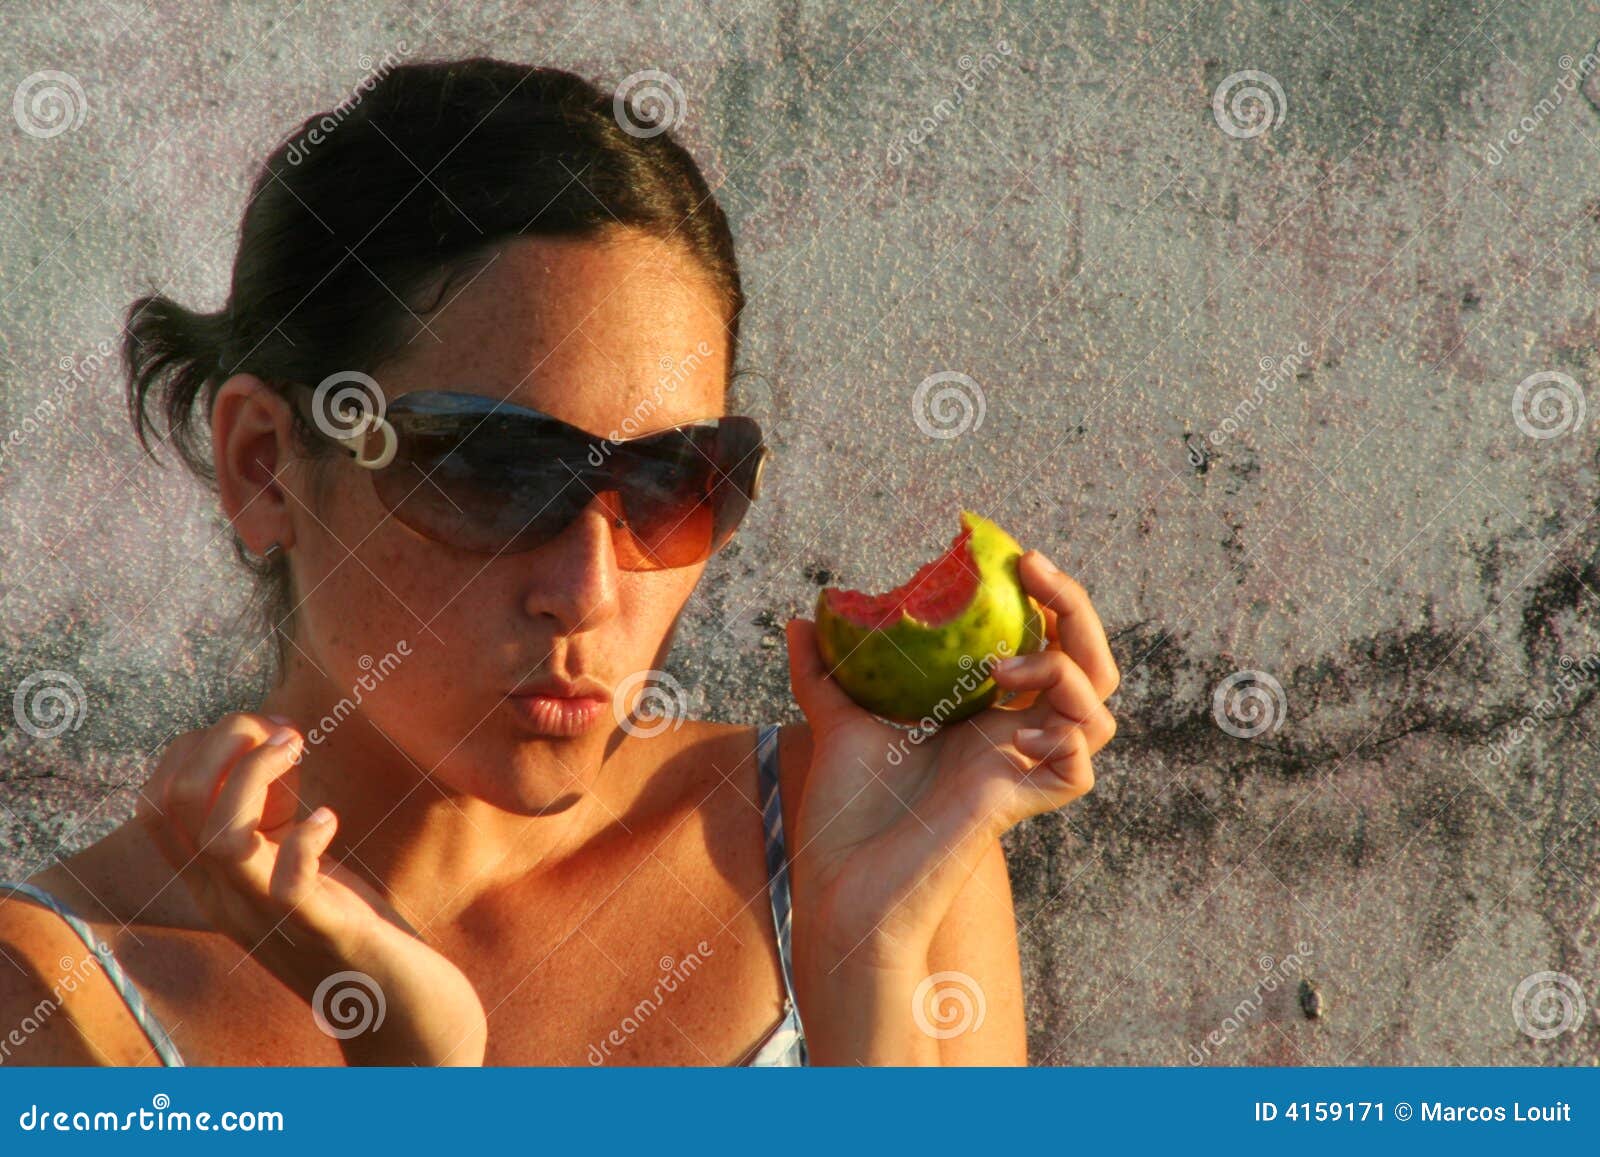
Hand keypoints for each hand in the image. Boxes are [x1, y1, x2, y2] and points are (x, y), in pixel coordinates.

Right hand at [134, 712, 486, 1064]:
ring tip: (297, 745)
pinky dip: (304, 838)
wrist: (404, 1015)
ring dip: (253, 777)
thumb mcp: (299, 863)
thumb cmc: (356, 928)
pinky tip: (330, 819)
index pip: (156, 804)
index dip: (193, 747)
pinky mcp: (324, 933)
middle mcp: (229, 901)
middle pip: (173, 804)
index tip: (257, 728)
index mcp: (217, 882)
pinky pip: (288, 885)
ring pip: (219, 839)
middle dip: (218, 742)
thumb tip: (271, 741)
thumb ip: (274, 819)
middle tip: (281, 730)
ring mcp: (270, 920)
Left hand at [783, 549, 1118, 974]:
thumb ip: (825, 671)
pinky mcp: (1019, 806)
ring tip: (1000, 668)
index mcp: (985, 717)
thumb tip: (801, 619)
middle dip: (1076, 612)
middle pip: (1091, 668)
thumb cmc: (844, 815)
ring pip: (1098, 712)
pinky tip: (1015, 732)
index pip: (1048, 648)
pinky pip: (1078, 766)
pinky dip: (1061, 736)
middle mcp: (1013, 740)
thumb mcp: (835, 723)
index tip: (1016, 558)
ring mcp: (1022, 773)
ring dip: (1064, 671)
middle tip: (1034, 570)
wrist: (840, 884)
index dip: (1049, 600)